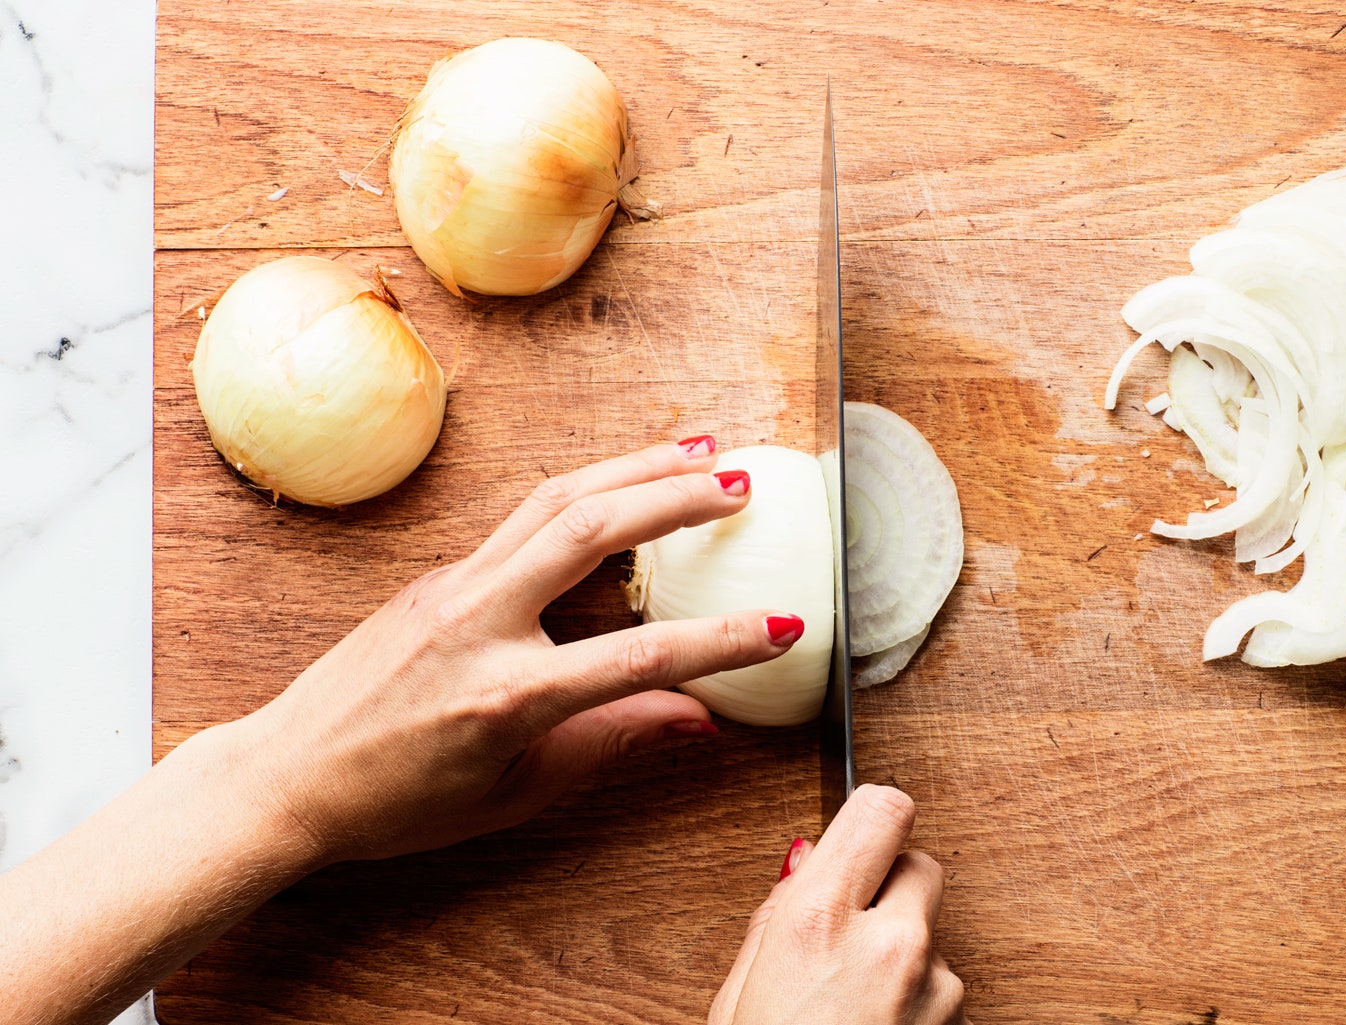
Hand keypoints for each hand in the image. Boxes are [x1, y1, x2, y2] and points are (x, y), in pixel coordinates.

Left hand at [205, 435, 803, 864]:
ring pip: (553, 499)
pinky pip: (521, 515)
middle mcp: (479, 620)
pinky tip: (621, 482)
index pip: (638, 657)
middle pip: (591, 528)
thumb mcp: (515, 792)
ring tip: (697, 449)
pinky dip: (584, 487)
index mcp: (506, 694)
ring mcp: (452, 586)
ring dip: (632, 467)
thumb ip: (610, 743)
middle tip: (741, 481)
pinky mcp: (436, 573)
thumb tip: (698, 717)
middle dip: (675, 496)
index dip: (722, 642)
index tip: (783, 626)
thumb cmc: (394, 801)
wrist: (285, 777)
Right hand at [710, 785, 966, 1024]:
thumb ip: (771, 922)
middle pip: (918, 864)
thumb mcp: (737, 1000)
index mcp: (820, 925)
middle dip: (887, 886)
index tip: (860, 828)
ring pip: (930, 933)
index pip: (880, 811)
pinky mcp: (964, 1019)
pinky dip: (918, 997)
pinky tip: (876, 1024)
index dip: (869, 817)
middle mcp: (892, 946)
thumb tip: (801, 864)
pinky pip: (943, 984)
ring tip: (854, 1001)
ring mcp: (937, 986)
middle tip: (848, 932)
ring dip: (901, 951)